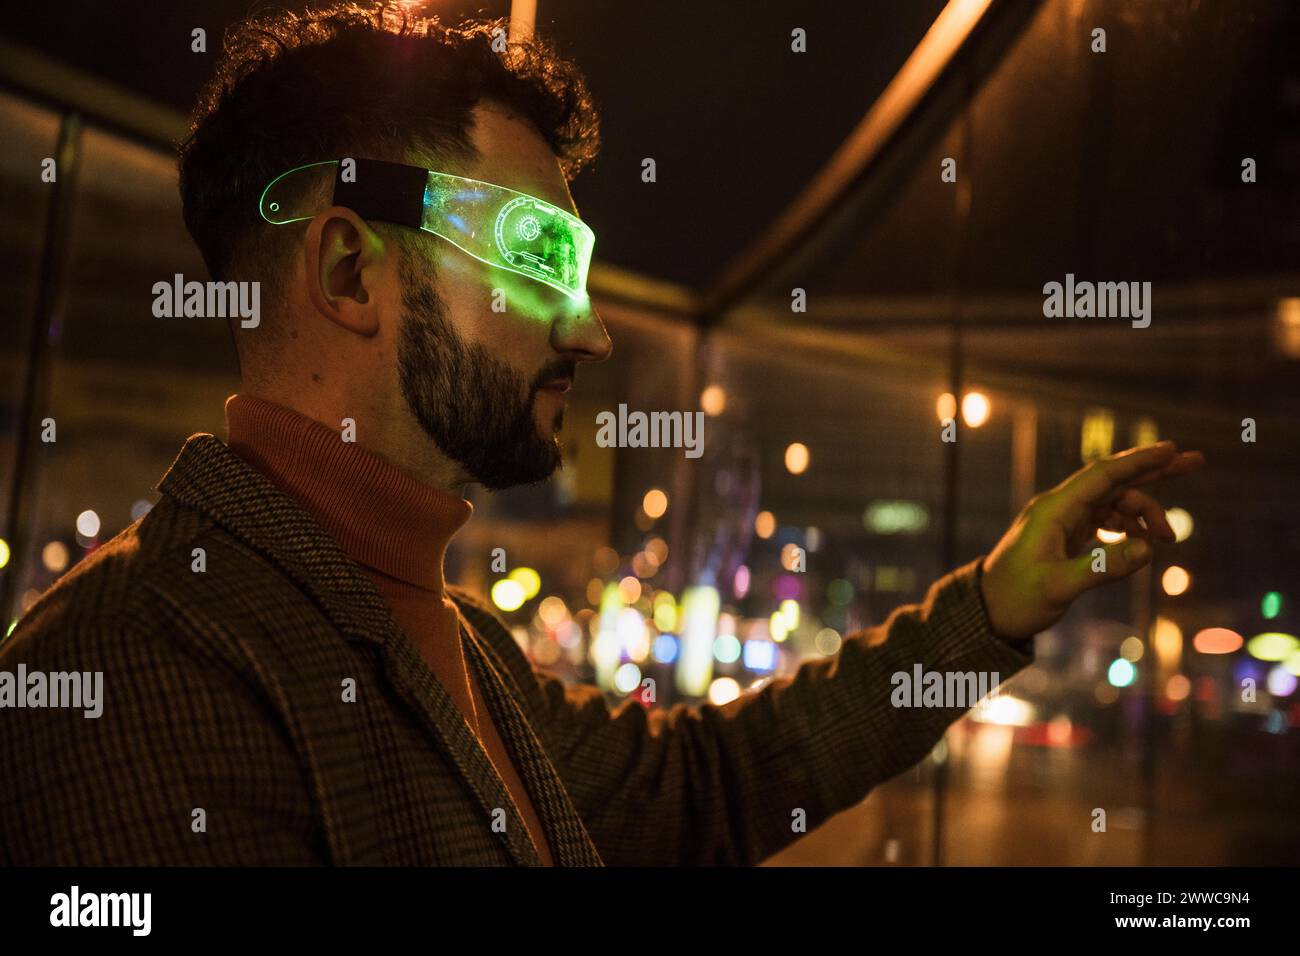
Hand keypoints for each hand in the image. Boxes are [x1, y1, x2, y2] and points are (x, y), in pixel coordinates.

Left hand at [979, 440, 1205, 639]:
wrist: (987, 612)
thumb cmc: (1016, 599)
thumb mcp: (1059, 588)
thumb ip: (1102, 569)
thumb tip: (1148, 551)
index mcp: (1054, 510)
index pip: (1103, 476)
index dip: (1139, 462)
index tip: (1172, 450)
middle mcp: (1059, 508)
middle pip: (1114, 481)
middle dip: (1154, 472)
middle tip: (1196, 462)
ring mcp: (1063, 521)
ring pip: (1114, 503)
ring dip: (1144, 514)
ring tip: (1168, 538)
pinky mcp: (1066, 536)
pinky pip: (1105, 521)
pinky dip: (1128, 528)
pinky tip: (1143, 544)